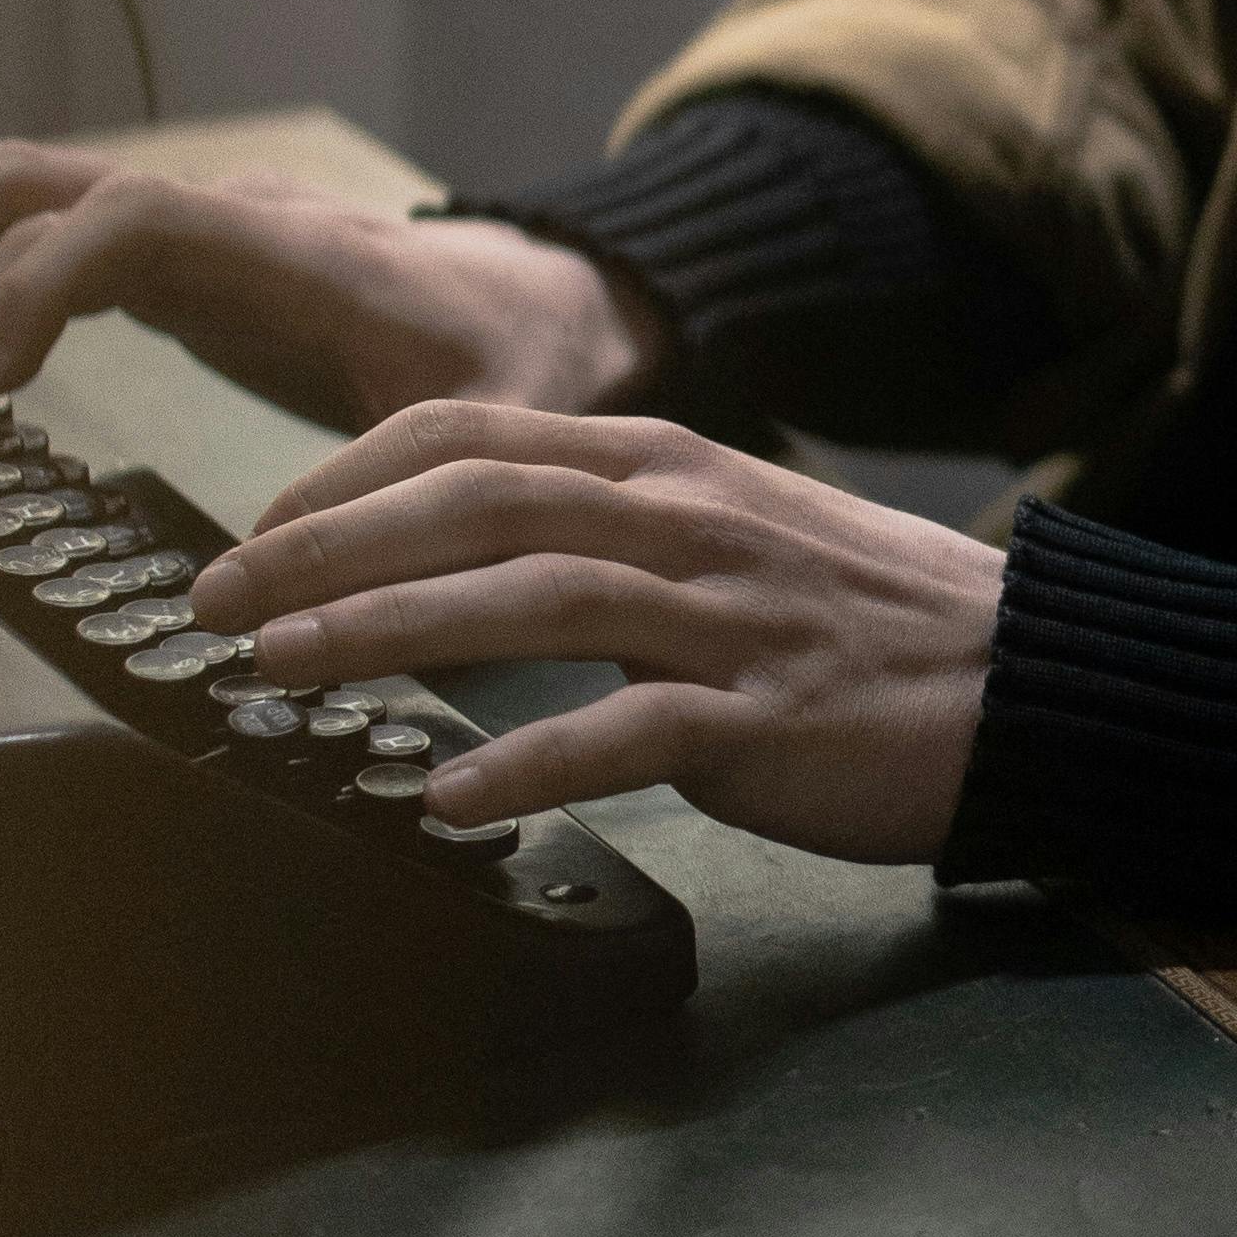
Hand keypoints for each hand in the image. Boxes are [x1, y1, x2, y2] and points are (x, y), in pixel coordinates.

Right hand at [0, 146, 666, 433]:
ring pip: (33, 201)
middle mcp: (229, 220)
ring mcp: (198, 235)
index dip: (46, 277)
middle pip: (47, 182)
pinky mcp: (182, 269)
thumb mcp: (499, 423)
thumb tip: (264, 565)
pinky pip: (55, 251)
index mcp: (294, 246)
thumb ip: (406, 480)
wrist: (554, 300)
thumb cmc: (528, 358)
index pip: (138, 216)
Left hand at [189, 404, 1005, 864]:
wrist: (1022, 677)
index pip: (476, 434)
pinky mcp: (762, 719)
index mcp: (667, 466)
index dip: (347, 476)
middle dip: (327, 545)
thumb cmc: (860, 618)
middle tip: (214, 598)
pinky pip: (629, 733)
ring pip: (532, 596)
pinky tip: (448, 801)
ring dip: (390, 629)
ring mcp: (724, 616)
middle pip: (478, 501)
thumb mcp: (727, 534)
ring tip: (282, 670)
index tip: (254, 530)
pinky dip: (530, 762)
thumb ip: (606, 533)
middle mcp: (685, 519)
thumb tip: (460, 563)